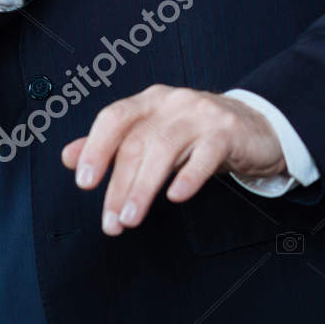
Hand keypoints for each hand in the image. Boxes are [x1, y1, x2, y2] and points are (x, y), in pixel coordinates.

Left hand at [63, 85, 287, 233]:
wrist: (256, 126)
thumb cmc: (197, 133)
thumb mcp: (154, 134)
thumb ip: (113, 144)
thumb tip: (68, 157)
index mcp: (150, 101)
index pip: (114, 118)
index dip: (95, 148)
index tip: (84, 182)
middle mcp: (173, 103)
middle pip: (137, 143)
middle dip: (119, 185)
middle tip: (111, 222)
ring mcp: (202, 115)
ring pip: (164, 148)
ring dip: (143, 187)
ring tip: (131, 219)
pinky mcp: (228, 132)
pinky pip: (205, 155)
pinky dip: (188, 177)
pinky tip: (176, 197)